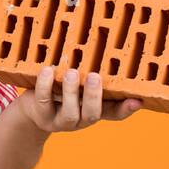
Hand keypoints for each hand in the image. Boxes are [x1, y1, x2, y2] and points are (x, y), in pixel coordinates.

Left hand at [15, 66, 142, 133]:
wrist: (31, 109)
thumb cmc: (58, 90)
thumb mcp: (75, 84)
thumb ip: (86, 73)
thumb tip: (97, 46)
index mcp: (93, 109)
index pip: (114, 112)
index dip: (126, 109)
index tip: (137, 100)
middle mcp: (80, 119)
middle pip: (93, 114)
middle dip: (94, 96)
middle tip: (94, 77)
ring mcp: (60, 121)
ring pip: (70, 113)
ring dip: (71, 92)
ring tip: (71, 73)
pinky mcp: (41, 116)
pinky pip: (44, 101)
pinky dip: (45, 85)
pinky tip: (48, 70)